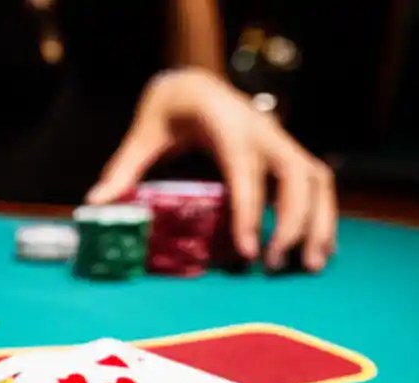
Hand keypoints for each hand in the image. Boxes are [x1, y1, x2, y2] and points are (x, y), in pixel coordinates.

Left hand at [87, 68, 336, 272]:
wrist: (196, 81)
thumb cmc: (170, 107)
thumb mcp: (143, 133)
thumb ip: (123, 167)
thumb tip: (96, 202)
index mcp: (227, 127)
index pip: (245, 174)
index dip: (249, 213)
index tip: (248, 253)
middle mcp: (262, 133)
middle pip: (296, 177)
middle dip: (293, 223)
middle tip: (273, 266)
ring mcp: (279, 141)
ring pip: (316, 180)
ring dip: (319, 222)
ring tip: (312, 265)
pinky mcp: (286, 152)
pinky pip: (316, 182)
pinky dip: (322, 214)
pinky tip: (319, 248)